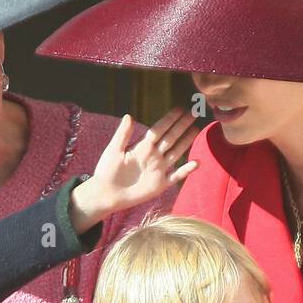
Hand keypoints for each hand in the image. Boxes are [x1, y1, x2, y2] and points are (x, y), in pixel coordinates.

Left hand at [72, 109, 198, 226]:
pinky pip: (177, 176)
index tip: (180, 108)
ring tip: (196, 129)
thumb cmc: (107, 171)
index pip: (159, 129)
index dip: (169, 119)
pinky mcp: (160, 184)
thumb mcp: (113, 150)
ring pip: (176, 152)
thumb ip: (123, 134)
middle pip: (171, 138)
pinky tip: (196, 162)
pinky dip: (186, 170)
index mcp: (142, 146)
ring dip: (186, 141)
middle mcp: (153, 156)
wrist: (106, 193)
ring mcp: (158, 169)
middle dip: (182, 126)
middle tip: (193, 113)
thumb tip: (128, 115)